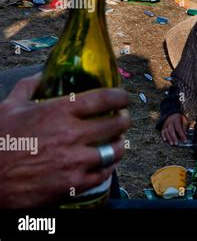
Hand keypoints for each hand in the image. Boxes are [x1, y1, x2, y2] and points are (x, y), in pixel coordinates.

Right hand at [0, 73, 130, 207]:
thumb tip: (42, 75)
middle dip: (124, 119)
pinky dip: (107, 167)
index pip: (104, 98)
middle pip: (116, 123)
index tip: (123, 97)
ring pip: (115, 150)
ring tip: (117, 141)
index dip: (120, 96)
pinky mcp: (75, 183)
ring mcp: (76, 161)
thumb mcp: (9, 107)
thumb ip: (29, 87)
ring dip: (119, 144)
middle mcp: (72, 134)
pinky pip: (104, 173)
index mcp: (59, 111)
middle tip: (123, 119)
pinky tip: (105, 163)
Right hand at [161, 113, 188, 145]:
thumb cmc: (179, 118)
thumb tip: (185, 134)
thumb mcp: (183, 120)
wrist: (171, 113)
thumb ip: (184, 127)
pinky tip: (165, 140)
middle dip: (174, 137)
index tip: (185, 140)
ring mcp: (165, 124)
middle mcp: (169, 122)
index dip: (182, 135)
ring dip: (169, 138)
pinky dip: (163, 136)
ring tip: (172, 144)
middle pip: (171, 130)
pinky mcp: (163, 127)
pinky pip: (162, 132)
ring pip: (166, 132)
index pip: (178, 128)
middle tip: (176, 143)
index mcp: (176, 120)